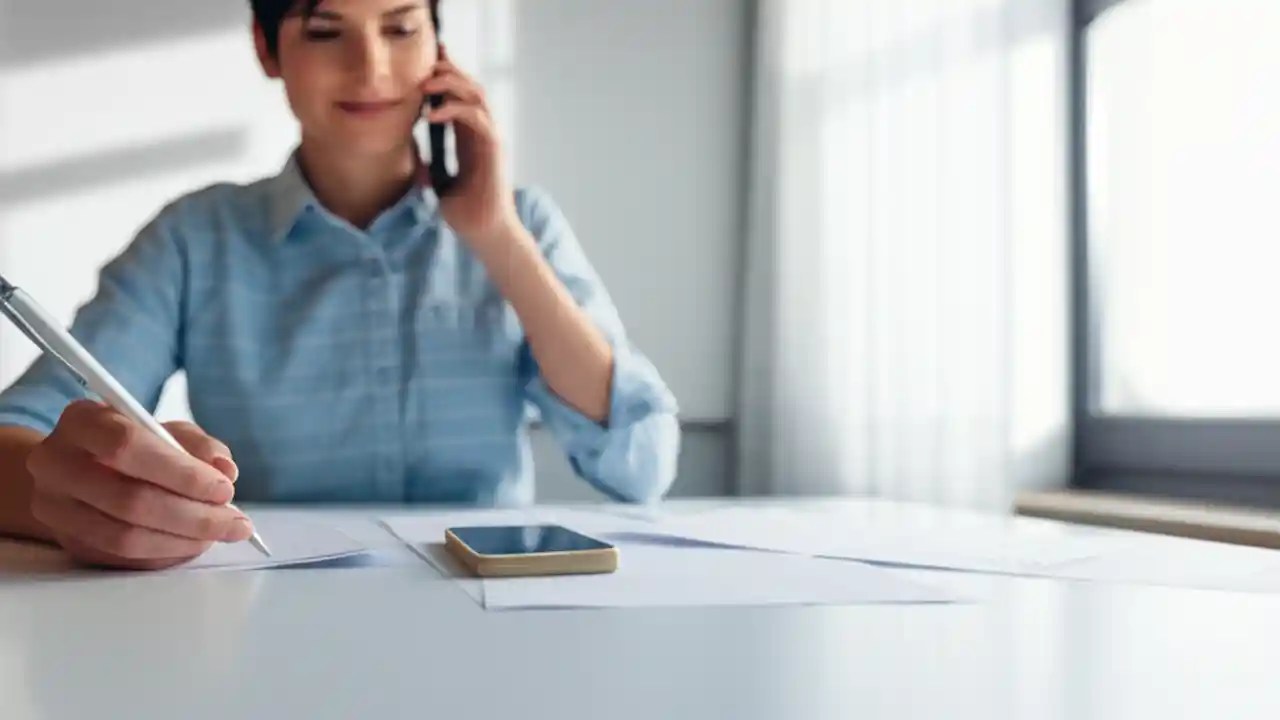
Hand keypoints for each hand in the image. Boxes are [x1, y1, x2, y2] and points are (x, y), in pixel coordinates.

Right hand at [26, 400, 252, 569]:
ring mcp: (56, 509)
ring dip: (185, 540)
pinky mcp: (69, 542)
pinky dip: (167, 554)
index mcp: (81, 422)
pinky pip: (123, 557)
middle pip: (130, 500)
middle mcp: (56, 465)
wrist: (72, 471)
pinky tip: (194, 543)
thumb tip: (225, 471)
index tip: (224, 488)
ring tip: (221, 533)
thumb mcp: (162, 429)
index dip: (181, 472)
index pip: (126, 446)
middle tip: (235, 521)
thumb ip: (197, 445)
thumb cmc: (127, 445)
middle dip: (194, 515)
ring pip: (126, 537)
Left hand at [419, 44, 521, 246]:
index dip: (446, 75)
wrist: (484, 232)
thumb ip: (430, 167)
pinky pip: (476, 118)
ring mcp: (491, 137)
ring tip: (425, 84)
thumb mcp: (439, 183)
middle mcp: (482, 132)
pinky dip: (454, 110)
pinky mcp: (494, 148)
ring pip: (477, 95)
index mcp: (469, 137)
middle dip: (448, 70)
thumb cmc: (465, 212)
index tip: (425, 61)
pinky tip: (432, 116)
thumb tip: (412, 160)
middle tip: (424, 63)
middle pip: (470, 86)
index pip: (460, 95)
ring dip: (451, 84)